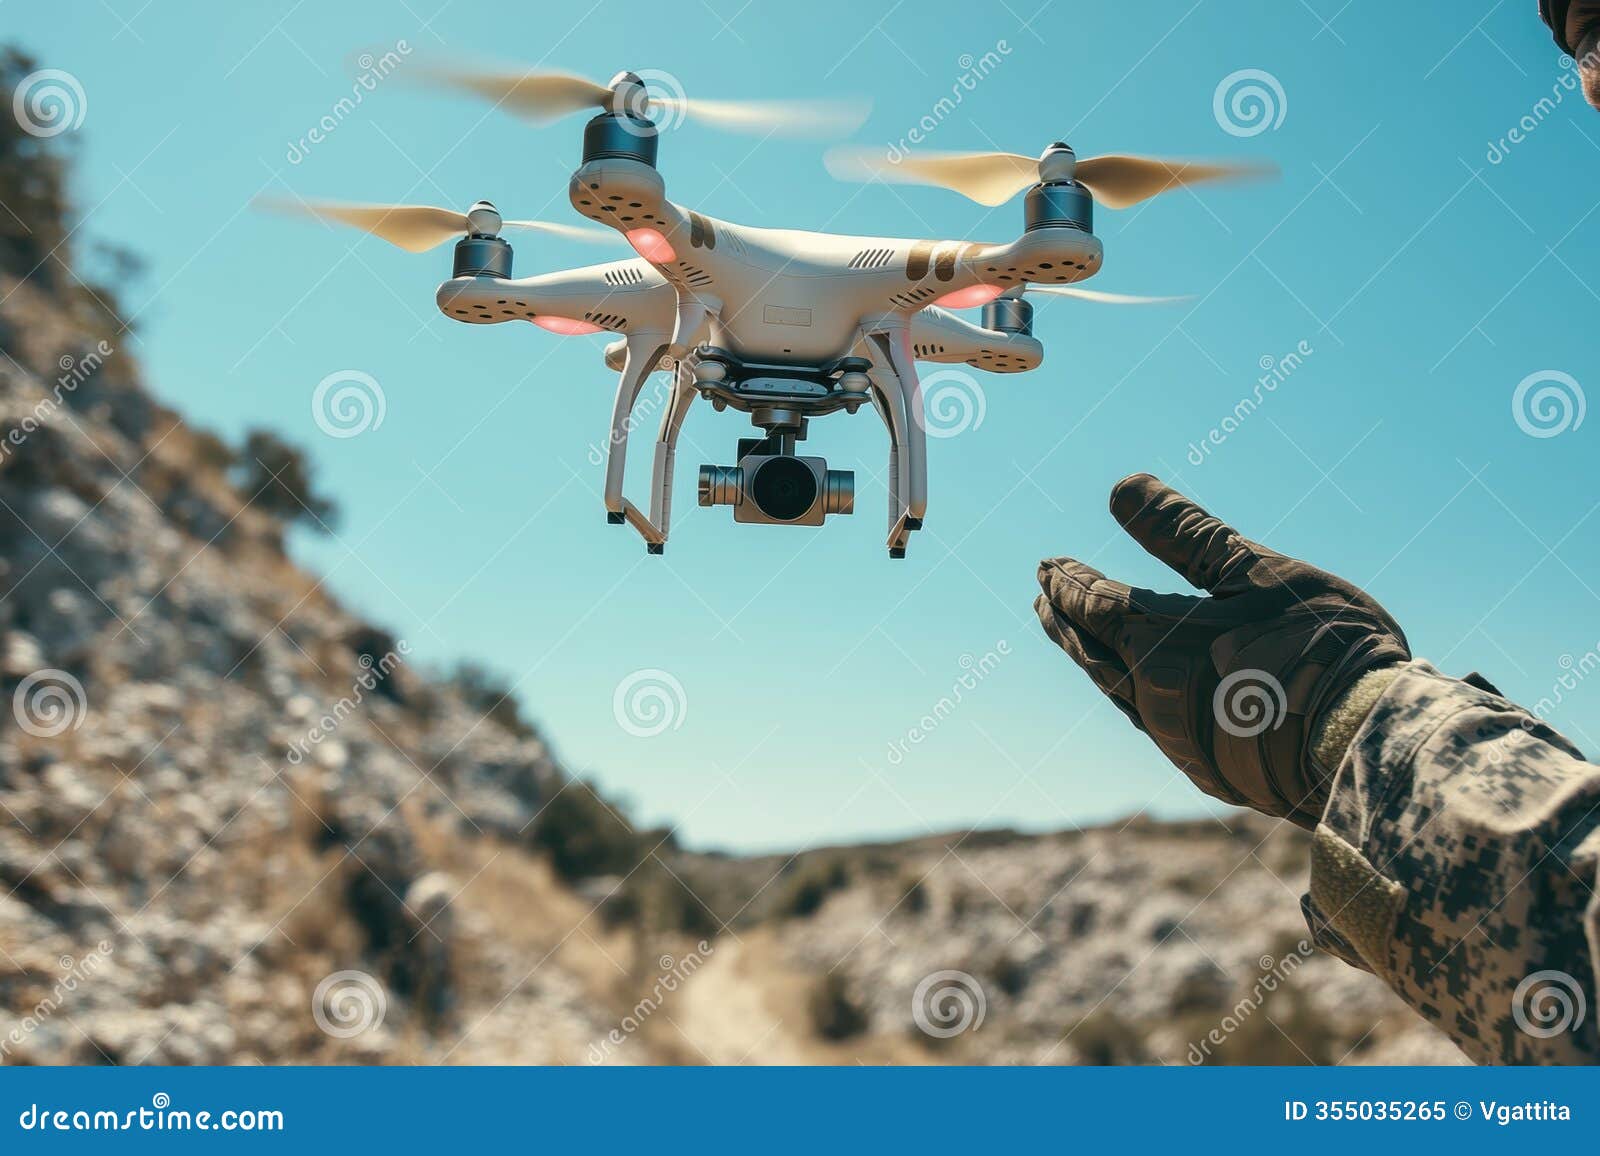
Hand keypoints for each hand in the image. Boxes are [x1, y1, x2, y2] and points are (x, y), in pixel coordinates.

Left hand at [1034, 474, 1409, 827]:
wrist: (1373, 742)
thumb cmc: (1320, 644)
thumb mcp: (1254, 571)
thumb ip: (1185, 532)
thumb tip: (1121, 487)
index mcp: (1156, 644)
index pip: (1093, 605)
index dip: (1069, 582)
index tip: (1047, 565)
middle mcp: (1153, 700)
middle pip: (1091, 652)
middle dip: (1066, 622)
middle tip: (1043, 599)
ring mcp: (1179, 744)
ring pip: (1119, 693)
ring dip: (1094, 660)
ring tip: (1079, 639)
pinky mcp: (1209, 774)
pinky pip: (1154, 726)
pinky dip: (1135, 698)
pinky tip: (1145, 695)